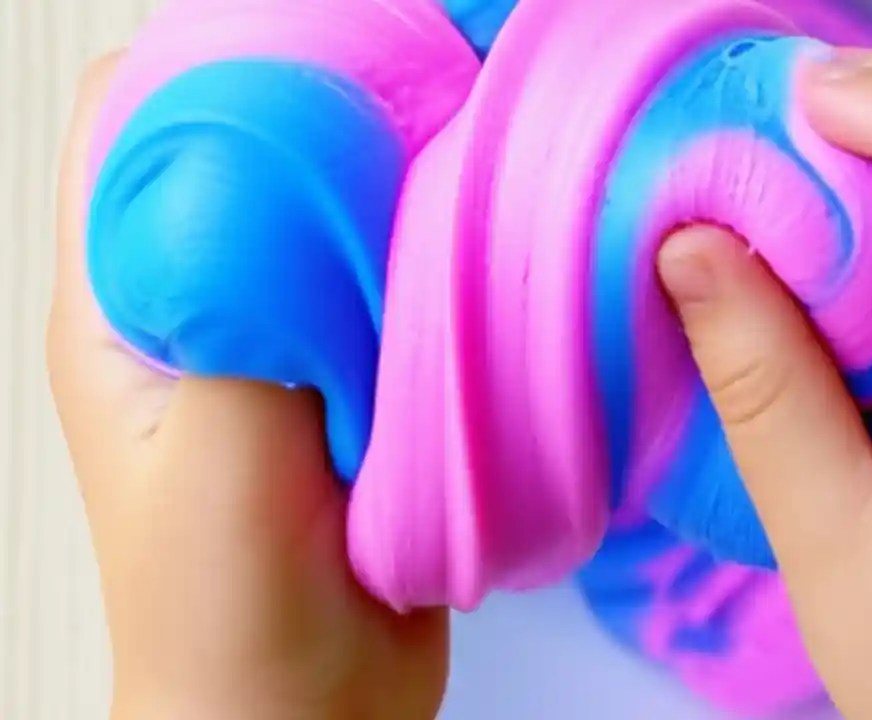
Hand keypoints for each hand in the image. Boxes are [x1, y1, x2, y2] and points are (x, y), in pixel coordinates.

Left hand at [46, 54, 448, 719]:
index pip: (133, 128)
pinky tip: (485, 243)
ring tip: (465, 143)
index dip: (206, 59)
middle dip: (325, 101)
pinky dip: (435, 256)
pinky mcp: (355, 385)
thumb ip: (249, 302)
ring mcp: (284, 346)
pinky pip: (393, 289)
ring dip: (394, 182)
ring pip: (334, 219)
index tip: (310, 33)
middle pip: (247, 155)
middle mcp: (204, 308)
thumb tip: (302, 167)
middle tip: (418, 74)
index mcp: (127, 306)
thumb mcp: (218, 446)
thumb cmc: (223, 612)